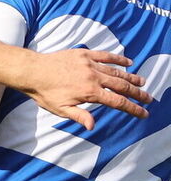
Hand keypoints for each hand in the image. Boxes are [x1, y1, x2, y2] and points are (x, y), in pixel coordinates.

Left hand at [22, 49, 150, 129]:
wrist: (32, 71)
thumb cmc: (44, 93)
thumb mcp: (60, 109)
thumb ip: (79, 116)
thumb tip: (92, 126)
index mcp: (90, 92)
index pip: (118, 102)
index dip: (133, 108)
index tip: (144, 113)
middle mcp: (93, 77)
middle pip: (122, 86)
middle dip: (137, 93)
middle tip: (149, 98)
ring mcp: (89, 64)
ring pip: (116, 71)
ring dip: (131, 77)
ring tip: (142, 82)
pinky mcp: (84, 54)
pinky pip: (105, 55)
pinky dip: (118, 59)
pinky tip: (128, 63)